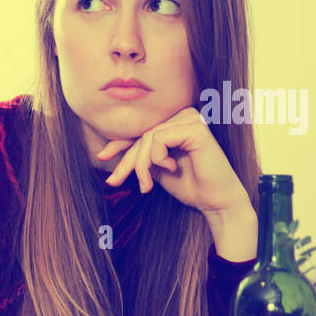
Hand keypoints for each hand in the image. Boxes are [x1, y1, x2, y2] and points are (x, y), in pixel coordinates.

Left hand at [96, 106, 249, 217]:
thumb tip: (104, 152)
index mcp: (176, 122)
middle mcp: (184, 115)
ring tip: (147, 185)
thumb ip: (138, 155)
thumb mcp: (155, 168)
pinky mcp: (196, 128)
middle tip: (115, 182)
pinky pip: (159, 139)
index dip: (118, 144)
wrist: (214, 201)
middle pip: (141, 135)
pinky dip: (157, 158)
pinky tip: (171, 168)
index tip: (100, 157)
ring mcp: (191, 118)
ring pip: (147, 137)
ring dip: (141, 165)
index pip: (140, 130)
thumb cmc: (188, 185)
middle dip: (126, 161)